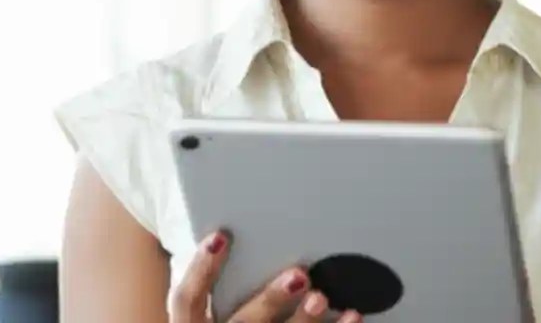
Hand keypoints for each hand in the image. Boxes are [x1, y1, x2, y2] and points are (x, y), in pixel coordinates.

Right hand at [172, 230, 362, 322]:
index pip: (187, 301)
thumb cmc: (228, 316)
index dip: (201, 269)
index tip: (220, 236)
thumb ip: (223, 279)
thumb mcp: (212, 308)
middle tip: (299, 276)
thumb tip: (241, 227)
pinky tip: (352, 315)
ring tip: (322, 298)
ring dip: (304, 321)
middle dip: (271, 300)